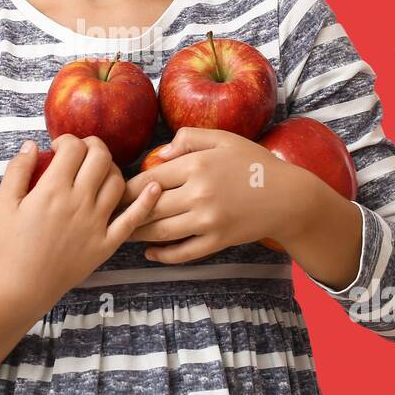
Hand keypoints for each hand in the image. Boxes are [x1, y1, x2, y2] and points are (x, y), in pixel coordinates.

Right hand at [0, 133, 163, 309]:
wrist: (23, 287)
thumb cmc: (11, 246)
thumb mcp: (4, 204)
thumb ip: (17, 170)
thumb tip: (32, 145)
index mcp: (53, 189)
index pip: (73, 147)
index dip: (67, 140)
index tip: (59, 148)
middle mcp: (79, 201)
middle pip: (100, 157)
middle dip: (92, 145)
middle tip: (82, 152)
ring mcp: (97, 222)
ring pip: (117, 181)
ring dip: (111, 167)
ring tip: (98, 171)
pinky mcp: (107, 242)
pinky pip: (133, 218)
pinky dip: (147, 201)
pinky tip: (155, 187)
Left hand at [113, 127, 311, 263]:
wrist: (288, 197)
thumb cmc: (254, 163)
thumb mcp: (224, 139)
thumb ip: (188, 139)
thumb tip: (160, 155)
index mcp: (197, 166)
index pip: (149, 179)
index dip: (126, 187)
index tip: (112, 190)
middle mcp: (199, 194)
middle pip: (149, 207)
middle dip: (124, 212)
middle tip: (106, 214)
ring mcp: (208, 221)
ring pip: (160, 231)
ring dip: (136, 234)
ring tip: (120, 233)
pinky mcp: (217, 241)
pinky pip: (183, 252)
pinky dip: (162, 255)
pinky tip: (149, 252)